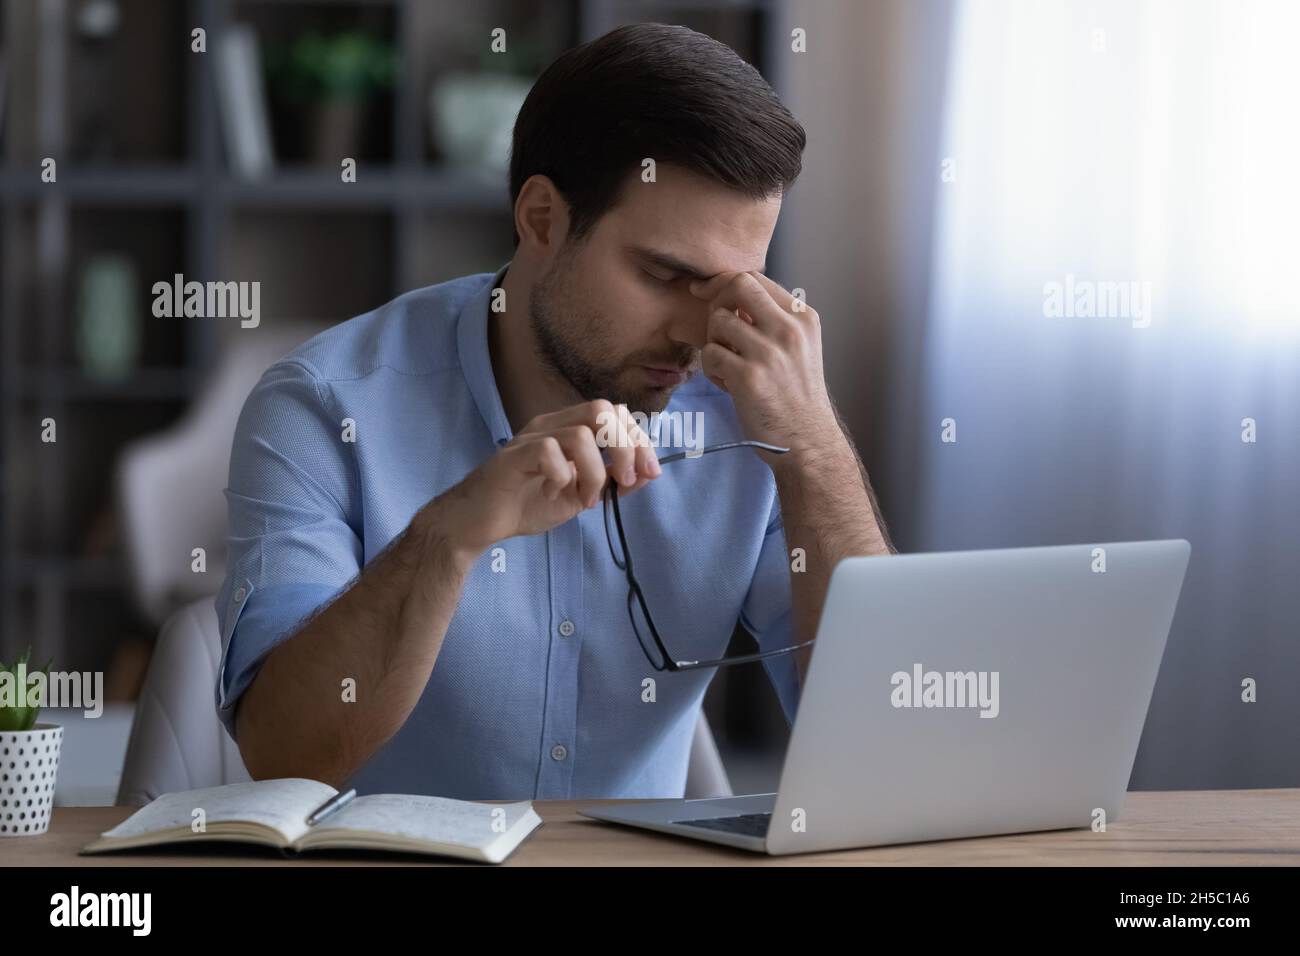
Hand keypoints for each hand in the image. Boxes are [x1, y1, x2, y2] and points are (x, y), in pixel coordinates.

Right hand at [440, 400, 660, 554]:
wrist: (479, 523)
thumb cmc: (526, 505)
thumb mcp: (581, 495)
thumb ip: (613, 482)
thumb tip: (649, 472)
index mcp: (568, 429)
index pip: (614, 412)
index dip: (637, 439)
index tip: (648, 472)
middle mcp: (551, 425)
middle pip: (602, 410)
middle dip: (624, 448)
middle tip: (624, 483)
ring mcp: (531, 438)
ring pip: (581, 434)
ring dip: (595, 473)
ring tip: (585, 499)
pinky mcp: (513, 457)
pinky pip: (549, 452)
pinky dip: (562, 478)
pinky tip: (553, 494)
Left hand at [688, 271, 839, 453]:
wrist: (808, 441)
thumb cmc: (796, 395)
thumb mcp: (800, 347)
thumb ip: (772, 319)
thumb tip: (725, 293)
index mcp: (802, 317)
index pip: (754, 277)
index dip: (724, 284)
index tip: (709, 297)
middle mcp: (789, 330)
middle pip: (737, 285)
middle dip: (716, 302)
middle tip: (717, 330)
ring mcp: (769, 353)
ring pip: (718, 321)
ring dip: (714, 342)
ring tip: (728, 364)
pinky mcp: (749, 378)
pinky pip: (710, 353)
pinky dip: (712, 369)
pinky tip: (728, 384)